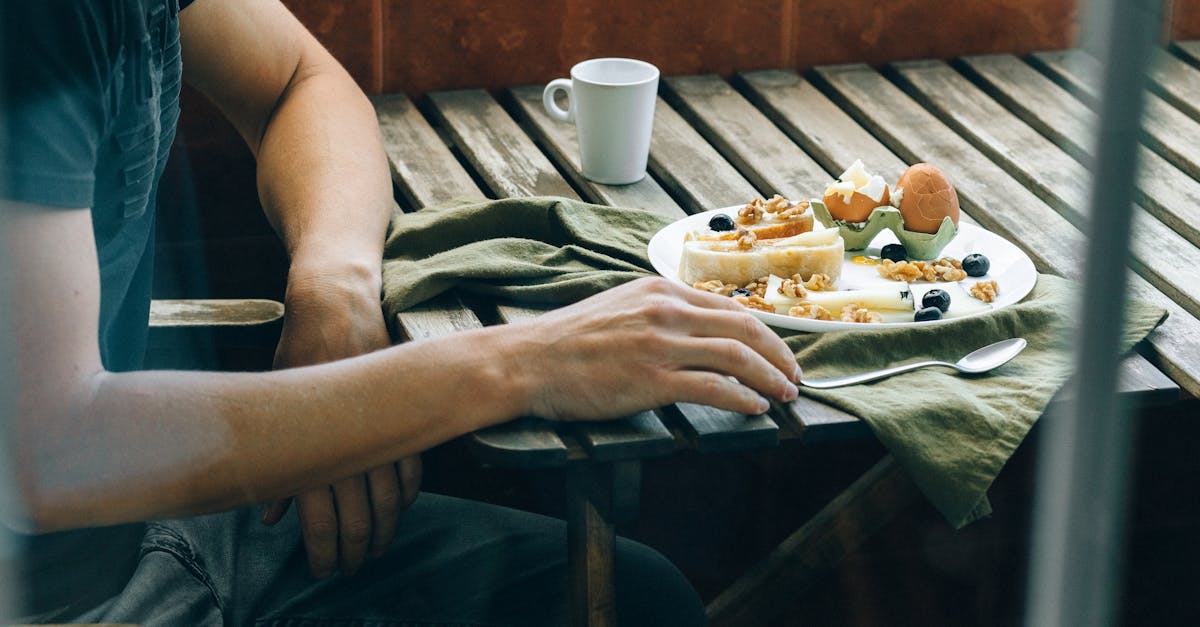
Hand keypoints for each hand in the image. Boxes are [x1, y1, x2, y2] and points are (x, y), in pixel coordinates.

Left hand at [261, 269, 420, 576]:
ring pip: (390, 494)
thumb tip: (271, 517)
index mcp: (308, 438)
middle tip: (355, 563)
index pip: (319, 515)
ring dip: (386, 525)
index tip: (326, 568)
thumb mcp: (274, 401)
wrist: (335, 302)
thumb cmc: (297, 350)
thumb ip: (277, 462)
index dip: (325, 550)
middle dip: (357, 547)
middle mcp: (345, 435)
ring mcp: (378, 422)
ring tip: (379, 544)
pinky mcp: (403, 406)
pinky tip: (401, 505)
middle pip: (358, 513)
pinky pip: (414, 461)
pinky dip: (409, 489)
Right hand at [517, 277, 801, 420]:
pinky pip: (714, 387)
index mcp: (659, 289)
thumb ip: (657, 312)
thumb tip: (695, 331)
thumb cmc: (567, 341)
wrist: (528, 361)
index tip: (778, 350)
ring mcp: (660, 344)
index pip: (728, 307)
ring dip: (770, 377)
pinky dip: (743, 398)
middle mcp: (666, 310)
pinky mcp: (652, 379)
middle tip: (795, 374)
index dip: (763, 331)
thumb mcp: (619, 308)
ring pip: (736, 356)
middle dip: (779, 353)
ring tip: (785, 394)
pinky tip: (756, 408)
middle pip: (744, 328)